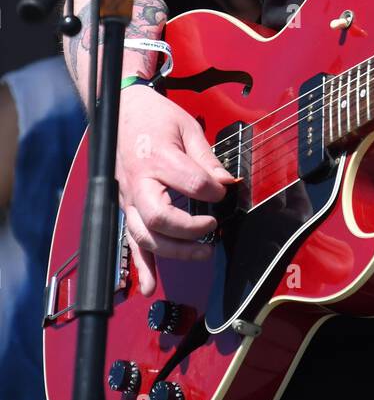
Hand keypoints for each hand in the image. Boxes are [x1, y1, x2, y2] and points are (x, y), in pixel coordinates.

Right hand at [116, 89, 234, 295]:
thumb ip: (206, 158)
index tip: (224, 189)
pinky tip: (149, 287)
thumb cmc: (155, 118)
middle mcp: (138, 183)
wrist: (122, 112)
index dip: (213, 190)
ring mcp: (128, 199)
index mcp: (156, 158)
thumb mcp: (187, 127)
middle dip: (190, 230)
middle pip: (159, 218)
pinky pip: (131, 242)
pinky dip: (141, 266)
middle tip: (213, 228)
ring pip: (145, 236)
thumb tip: (226, 182)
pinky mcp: (127, 209)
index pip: (190, 183)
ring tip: (202, 253)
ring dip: (174, 251)